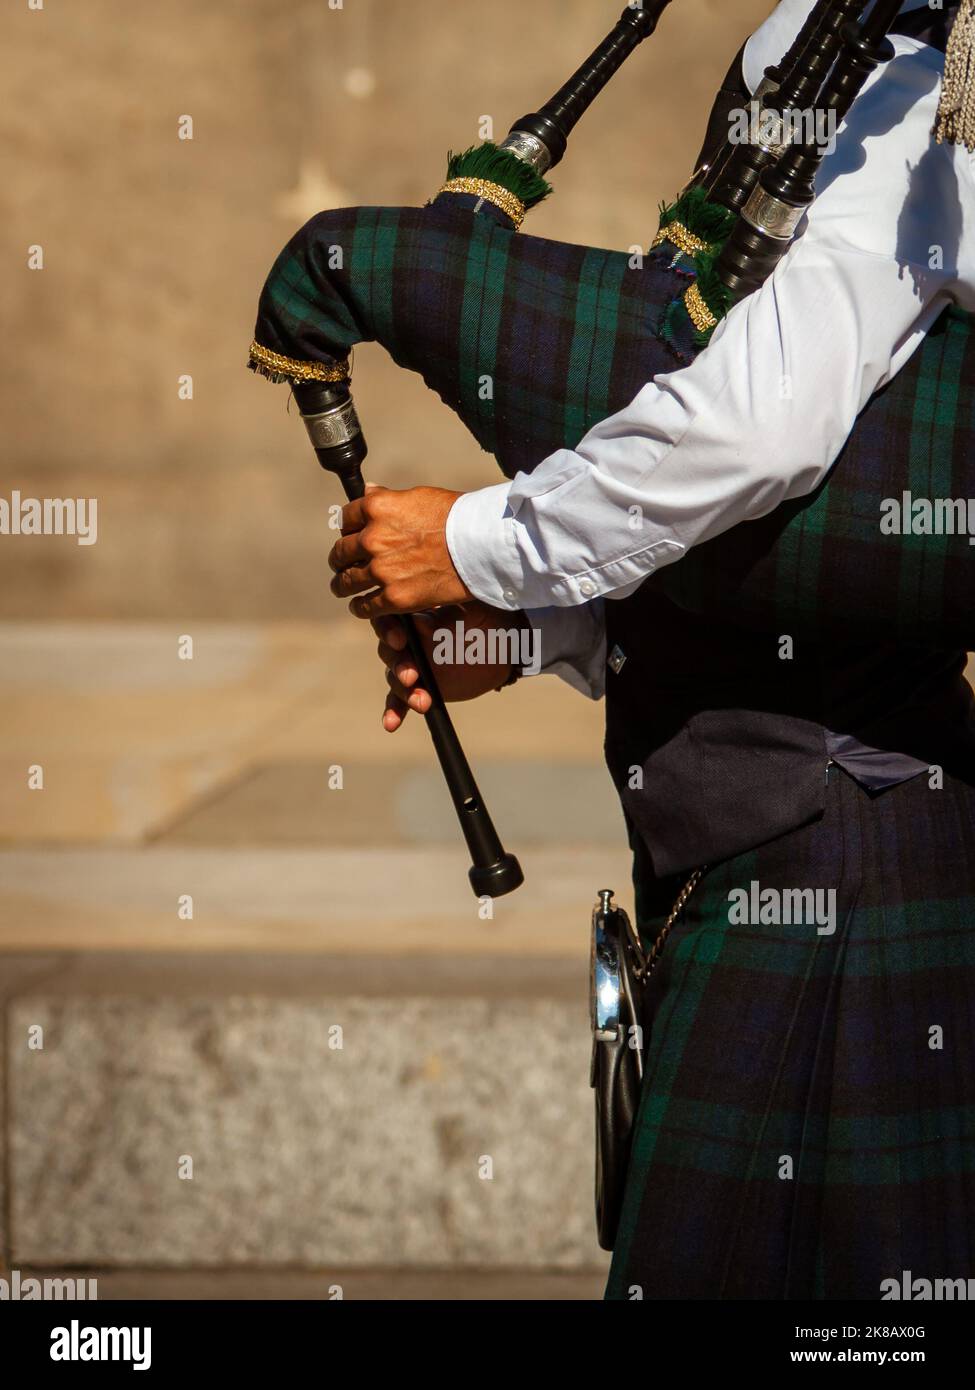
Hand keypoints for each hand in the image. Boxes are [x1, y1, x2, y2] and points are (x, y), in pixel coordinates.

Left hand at [329, 484, 472, 618]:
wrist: (479, 545)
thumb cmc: (456, 517)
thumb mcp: (418, 497)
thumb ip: (387, 499)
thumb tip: (367, 491)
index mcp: (376, 509)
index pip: (345, 519)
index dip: (347, 530)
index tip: (350, 537)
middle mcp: (372, 539)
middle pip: (341, 552)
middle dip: (341, 559)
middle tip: (343, 565)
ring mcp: (381, 570)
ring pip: (346, 582)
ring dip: (342, 585)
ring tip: (343, 588)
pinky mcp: (394, 597)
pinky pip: (365, 606)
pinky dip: (360, 607)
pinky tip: (361, 606)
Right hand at [373, 602, 515, 731]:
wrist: (504, 646)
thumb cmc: (487, 619)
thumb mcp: (470, 615)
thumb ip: (444, 619)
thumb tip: (417, 621)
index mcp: (414, 614)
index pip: (389, 619)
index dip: (387, 629)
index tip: (400, 640)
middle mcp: (407, 640)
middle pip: (389, 651)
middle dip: (398, 665)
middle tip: (411, 676)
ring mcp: (412, 665)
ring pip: (395, 678)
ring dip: (404, 691)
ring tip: (422, 702)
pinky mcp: (419, 688)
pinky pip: (401, 701)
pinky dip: (395, 712)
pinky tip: (391, 725)